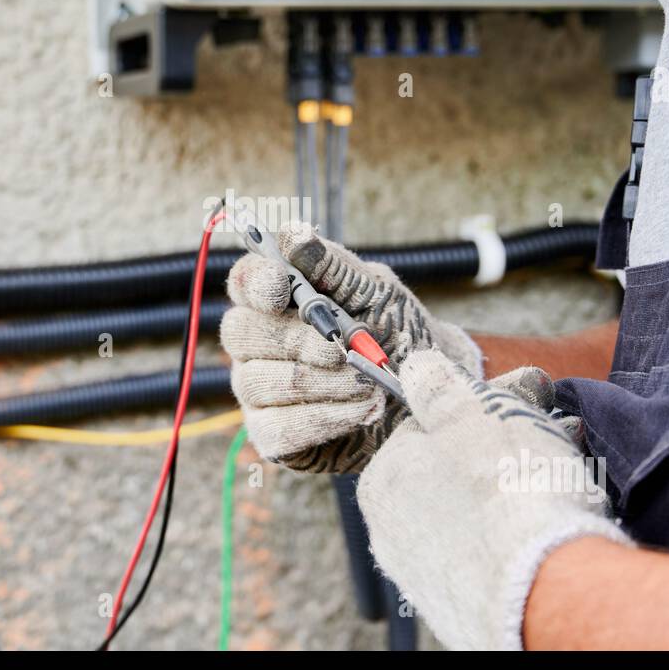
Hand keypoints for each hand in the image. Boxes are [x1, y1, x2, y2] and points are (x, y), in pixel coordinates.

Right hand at [221, 221, 483, 472]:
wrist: (428, 393)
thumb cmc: (397, 331)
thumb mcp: (377, 292)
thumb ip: (335, 266)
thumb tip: (294, 234)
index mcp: (277, 299)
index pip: (243, 282)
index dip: (256, 283)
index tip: (283, 288)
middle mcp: (257, 343)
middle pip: (241, 334)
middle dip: (297, 342)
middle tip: (343, 350)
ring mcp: (261, 390)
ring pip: (258, 383)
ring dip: (320, 383)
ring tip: (367, 384)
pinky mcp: (274, 435)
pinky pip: (276, 429)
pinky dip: (323, 418)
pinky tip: (361, 411)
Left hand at [357, 350, 628, 649]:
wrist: (547, 589)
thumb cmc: (506, 490)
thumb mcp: (470, 413)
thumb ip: (437, 386)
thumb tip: (416, 367)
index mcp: (382, 482)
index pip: (423, 430)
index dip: (473, 415)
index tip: (512, 414)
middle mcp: (393, 534)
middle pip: (452, 472)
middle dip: (499, 452)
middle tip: (548, 442)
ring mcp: (429, 575)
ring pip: (477, 513)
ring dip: (517, 490)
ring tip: (559, 482)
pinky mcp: (468, 606)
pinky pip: (495, 555)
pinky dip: (520, 537)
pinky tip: (551, 527)